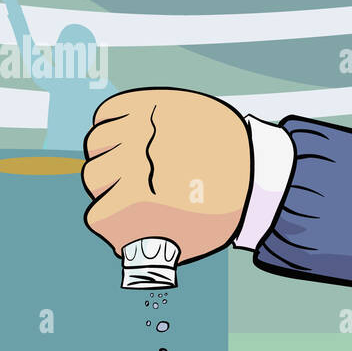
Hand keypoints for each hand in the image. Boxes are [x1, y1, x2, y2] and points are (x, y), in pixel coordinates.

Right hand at [82, 88, 250, 261]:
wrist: (258, 170)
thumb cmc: (223, 209)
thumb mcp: (188, 241)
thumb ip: (149, 247)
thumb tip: (119, 248)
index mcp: (145, 201)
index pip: (97, 216)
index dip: (110, 222)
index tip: (123, 218)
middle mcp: (139, 162)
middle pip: (93, 177)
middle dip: (109, 188)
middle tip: (130, 187)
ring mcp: (146, 128)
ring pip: (96, 142)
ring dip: (108, 154)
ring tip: (130, 160)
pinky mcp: (154, 102)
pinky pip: (108, 111)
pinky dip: (110, 123)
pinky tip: (126, 135)